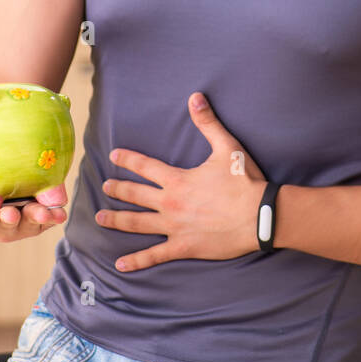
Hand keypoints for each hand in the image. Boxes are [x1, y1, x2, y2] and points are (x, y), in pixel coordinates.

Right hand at [0, 166, 67, 242]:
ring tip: (47, 211)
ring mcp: (22, 222)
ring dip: (40, 219)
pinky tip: (60, 209)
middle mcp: (2, 225)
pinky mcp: (39, 215)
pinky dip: (54, 214)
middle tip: (17, 210)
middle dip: (16, 221)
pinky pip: (48, 218)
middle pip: (10, 228)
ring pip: (31, 225)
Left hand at [96, 93, 266, 271]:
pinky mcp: (184, 247)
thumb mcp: (227, 147)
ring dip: (117, 220)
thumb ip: (208, 123)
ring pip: (138, 223)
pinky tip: (120, 265)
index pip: (145, 167)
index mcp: (178, 180)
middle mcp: (170, 203)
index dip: (128, 160)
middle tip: (105, 188)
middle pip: (135, 195)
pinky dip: (137, 261)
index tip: (114, 156)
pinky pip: (155, 255)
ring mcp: (175, 227)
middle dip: (118, 190)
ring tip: (100, 219)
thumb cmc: (244, 181)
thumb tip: (195, 97)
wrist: (260, 215)